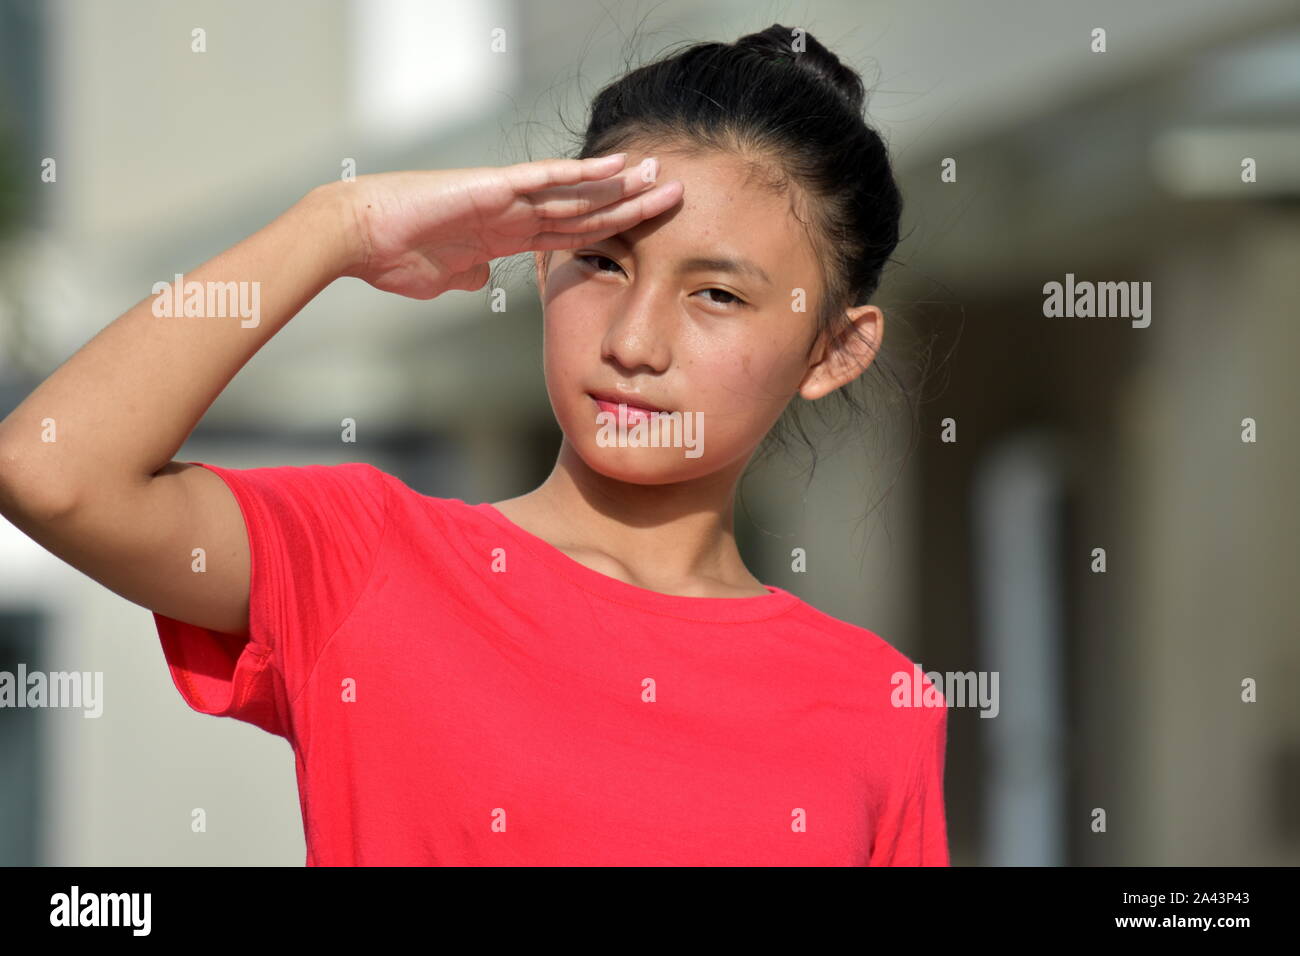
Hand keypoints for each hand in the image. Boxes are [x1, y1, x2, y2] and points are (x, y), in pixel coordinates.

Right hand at [332, 155, 682, 298]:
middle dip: (630, 204)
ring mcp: (507, 198)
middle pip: (586, 210)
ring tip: (659, 176)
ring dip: (620, 186)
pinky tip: (616, 166)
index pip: (572, 234)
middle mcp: (514, 213)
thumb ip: (468, 277)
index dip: (610, 232)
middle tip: (674, 194)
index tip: (642, 232)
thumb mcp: (445, 278)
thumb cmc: (392, 258)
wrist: (358, 238)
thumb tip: (483, 281)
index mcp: (506, 237)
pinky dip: (583, 173)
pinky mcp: (494, 187)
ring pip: (577, 192)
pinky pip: (547, 178)